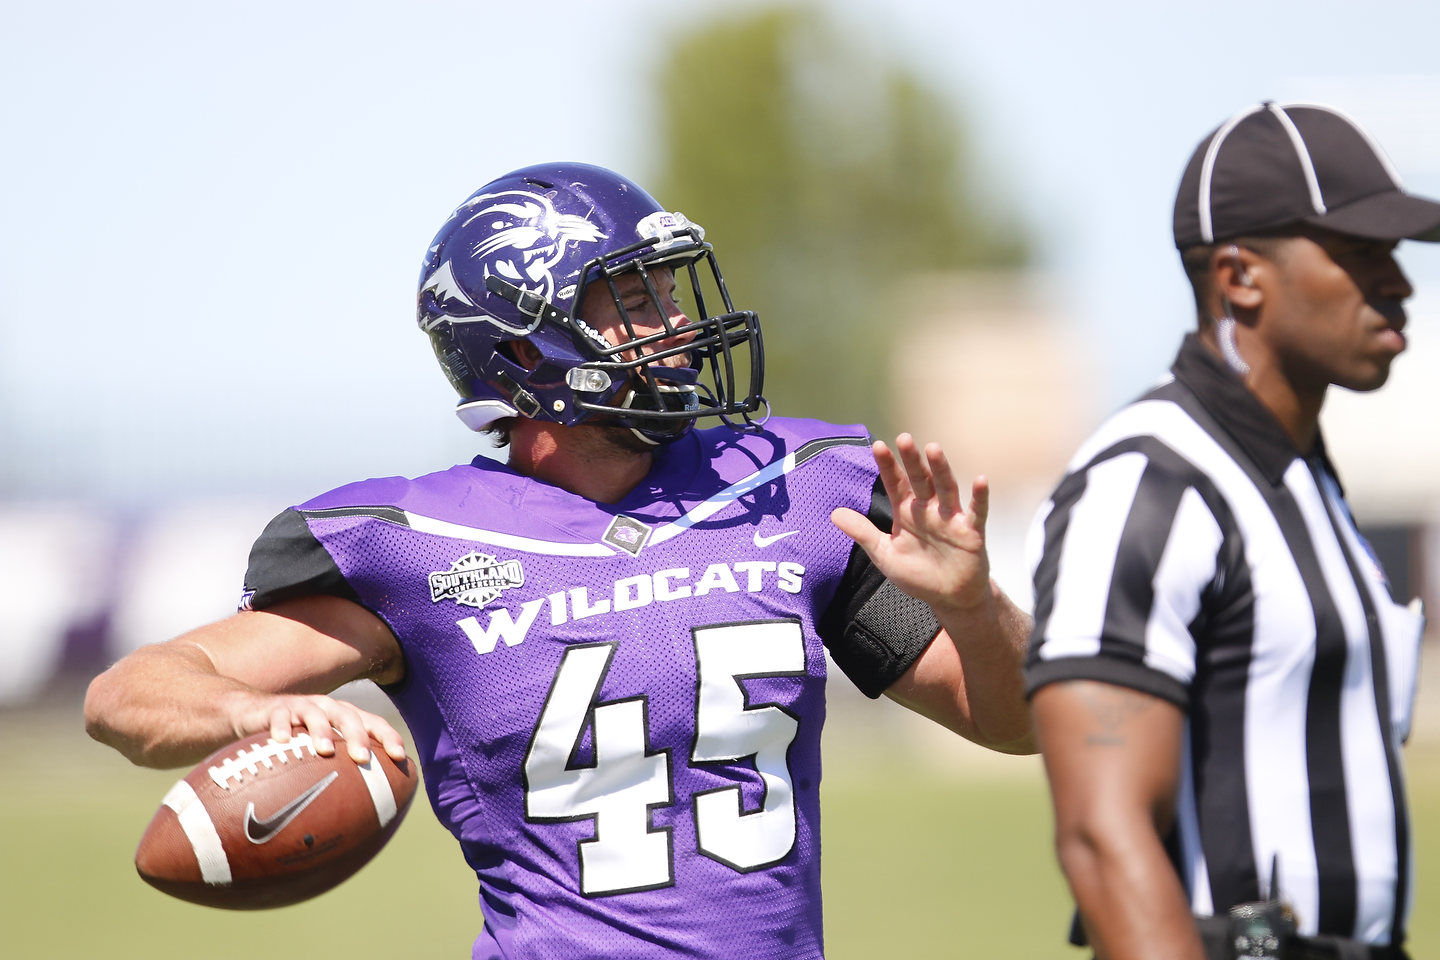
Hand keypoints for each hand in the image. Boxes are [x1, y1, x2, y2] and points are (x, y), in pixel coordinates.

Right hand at [231, 692, 408, 764]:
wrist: (254, 714)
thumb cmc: (296, 741)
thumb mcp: (317, 754)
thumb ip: (336, 776)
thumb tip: (355, 823)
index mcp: (345, 719)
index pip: (374, 724)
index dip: (389, 737)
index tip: (400, 758)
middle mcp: (328, 709)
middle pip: (349, 717)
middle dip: (358, 737)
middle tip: (363, 759)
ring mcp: (302, 707)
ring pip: (316, 714)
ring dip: (322, 731)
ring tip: (325, 751)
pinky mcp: (275, 709)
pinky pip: (279, 716)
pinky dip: (281, 726)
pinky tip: (281, 741)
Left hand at [830, 433, 991, 612]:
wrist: (949, 598)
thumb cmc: (918, 575)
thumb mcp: (885, 555)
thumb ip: (863, 533)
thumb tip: (833, 514)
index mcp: (907, 512)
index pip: (895, 483)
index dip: (888, 466)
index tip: (878, 446)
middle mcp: (929, 509)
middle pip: (920, 480)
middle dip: (912, 460)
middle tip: (904, 438)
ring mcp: (951, 518)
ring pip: (946, 488)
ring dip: (941, 469)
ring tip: (933, 448)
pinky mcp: (971, 532)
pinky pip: (976, 512)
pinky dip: (980, 497)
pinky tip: (981, 479)